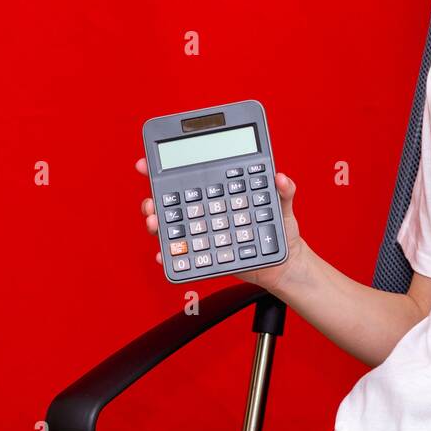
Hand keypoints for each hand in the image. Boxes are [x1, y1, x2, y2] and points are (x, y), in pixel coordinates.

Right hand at [136, 158, 307, 293]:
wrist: (283, 265)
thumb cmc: (281, 232)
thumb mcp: (283, 207)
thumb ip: (284, 191)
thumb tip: (280, 178)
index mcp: (221, 192)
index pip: (191, 176)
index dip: (166, 168)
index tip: (146, 164)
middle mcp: (208, 211)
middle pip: (172, 201)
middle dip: (154, 199)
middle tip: (151, 203)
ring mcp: (204, 233)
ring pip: (172, 227)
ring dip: (158, 224)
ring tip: (156, 224)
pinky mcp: (206, 254)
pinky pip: (183, 255)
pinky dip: (170, 256)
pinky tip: (164, 255)